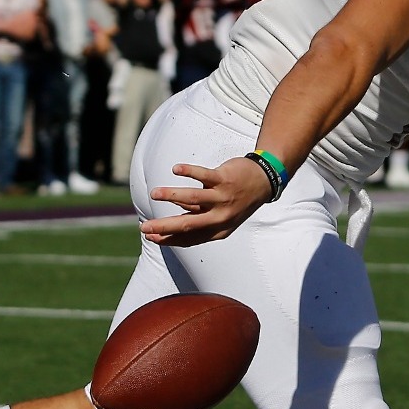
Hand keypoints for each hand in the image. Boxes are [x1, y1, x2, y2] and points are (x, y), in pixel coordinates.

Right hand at [142, 159, 270, 246]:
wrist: (264, 181)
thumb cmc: (236, 200)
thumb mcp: (220, 215)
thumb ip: (196, 216)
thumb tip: (169, 215)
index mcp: (218, 230)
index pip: (190, 238)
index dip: (169, 239)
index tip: (150, 237)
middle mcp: (221, 217)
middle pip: (188, 224)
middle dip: (165, 227)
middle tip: (144, 228)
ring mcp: (223, 197)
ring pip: (193, 198)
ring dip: (171, 195)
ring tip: (154, 194)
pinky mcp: (224, 179)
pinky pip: (203, 175)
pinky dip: (189, 172)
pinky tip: (175, 169)